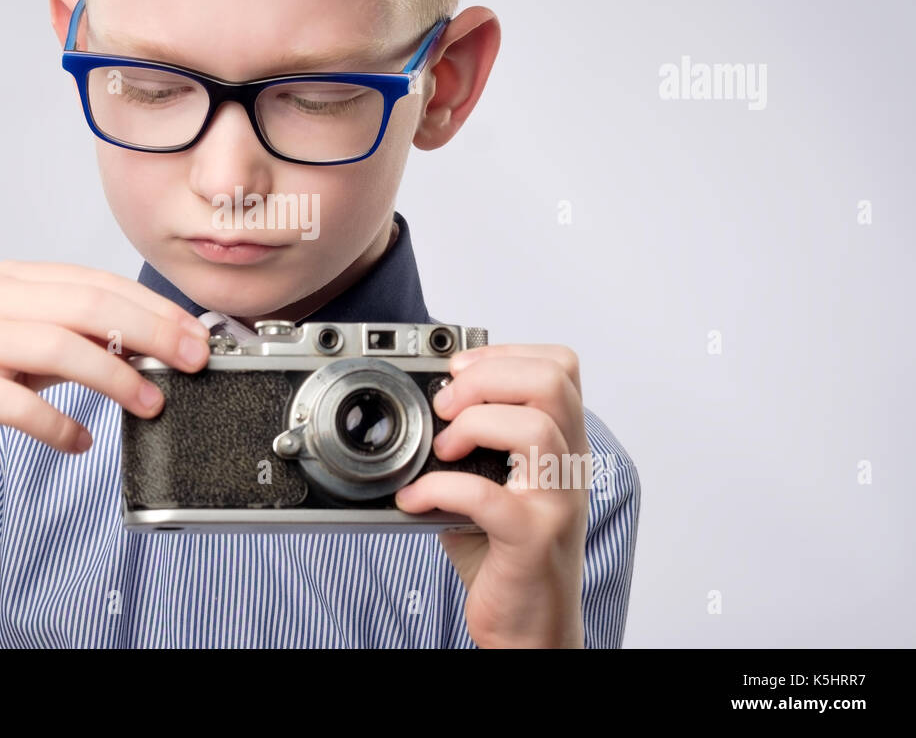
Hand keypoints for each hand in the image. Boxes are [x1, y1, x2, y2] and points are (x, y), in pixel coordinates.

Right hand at [0, 261, 209, 501]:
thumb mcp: (12, 339)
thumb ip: (68, 339)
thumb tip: (141, 350)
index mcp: (15, 280)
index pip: (99, 283)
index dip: (154, 308)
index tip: (195, 334)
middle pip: (89, 306)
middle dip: (151, 332)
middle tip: (193, 361)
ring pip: (58, 346)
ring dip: (114, 376)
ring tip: (150, 402)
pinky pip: (14, 402)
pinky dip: (55, 424)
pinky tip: (79, 441)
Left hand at [395, 344, 589, 647]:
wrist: (533, 628)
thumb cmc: (509, 557)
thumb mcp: (495, 485)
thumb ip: (471, 446)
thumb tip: (421, 412)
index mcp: (563, 444)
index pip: (560, 366)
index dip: (505, 354)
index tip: (460, 371)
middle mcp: (569, 466)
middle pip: (552, 382)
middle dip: (485, 378)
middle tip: (447, 406)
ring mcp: (557, 502)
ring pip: (534, 427)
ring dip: (474, 424)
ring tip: (441, 448)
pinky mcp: (532, 539)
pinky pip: (487, 496)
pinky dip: (438, 488)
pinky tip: (415, 499)